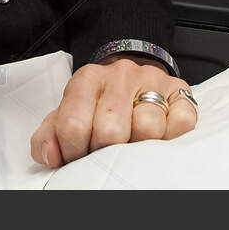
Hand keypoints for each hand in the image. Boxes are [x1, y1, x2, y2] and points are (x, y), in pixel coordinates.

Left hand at [29, 58, 197, 168]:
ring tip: (132, 141)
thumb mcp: (65, 117)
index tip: (79, 154)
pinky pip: (181, 123)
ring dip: (139, 145)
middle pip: (111, 131)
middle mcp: (121, 74)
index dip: (74, 151)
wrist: (131, 80)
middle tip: (106, 150)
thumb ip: (47, 137)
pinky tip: (157, 135)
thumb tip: (50, 156)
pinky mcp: (180, 92)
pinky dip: (170, 136)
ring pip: (147, 128)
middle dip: (106, 151)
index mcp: (87, 79)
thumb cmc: (97, 106)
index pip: (74, 125)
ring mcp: (153, 81)